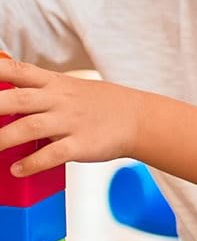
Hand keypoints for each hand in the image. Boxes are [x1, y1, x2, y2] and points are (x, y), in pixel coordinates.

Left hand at [0, 58, 143, 174]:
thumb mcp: (69, 87)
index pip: (18, 71)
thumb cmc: (99, 104)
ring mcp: (70, 122)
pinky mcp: (82, 145)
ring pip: (29, 127)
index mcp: (53, 84)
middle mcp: (59, 100)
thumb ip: (37, 90)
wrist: (139, 119)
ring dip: (3, 139)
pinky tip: (17, 170)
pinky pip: (53, 154)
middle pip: (17, 99)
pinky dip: (32, 164)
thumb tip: (5, 99)